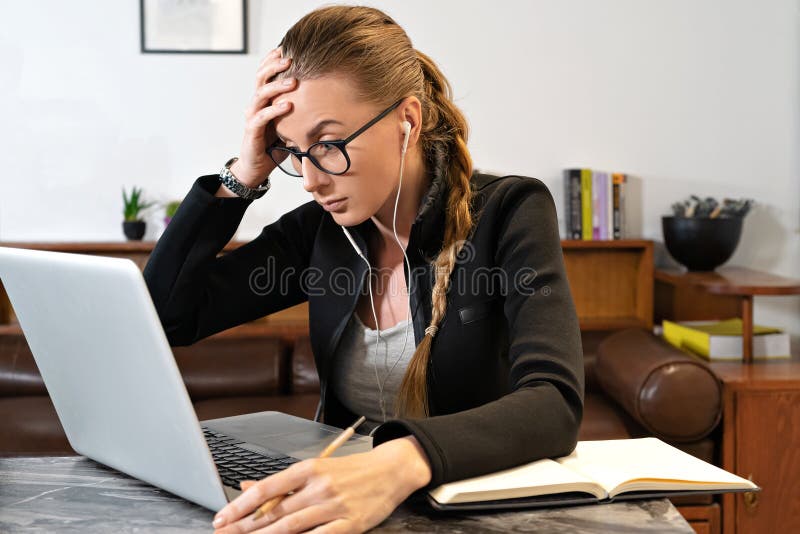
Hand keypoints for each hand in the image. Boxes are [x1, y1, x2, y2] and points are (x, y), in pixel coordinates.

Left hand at [212, 436, 431, 532]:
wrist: (391, 470)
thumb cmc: (352, 470)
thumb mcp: (317, 468)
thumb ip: (283, 483)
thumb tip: (248, 487)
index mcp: (309, 468)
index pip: (266, 488)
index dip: (240, 505)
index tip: (221, 518)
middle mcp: (319, 486)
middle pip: (274, 512)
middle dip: (244, 527)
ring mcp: (334, 506)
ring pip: (291, 528)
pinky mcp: (350, 524)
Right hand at [232, 46, 295, 186]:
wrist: (256, 166)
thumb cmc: (274, 143)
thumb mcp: (289, 123)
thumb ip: (300, 111)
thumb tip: (325, 101)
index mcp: (264, 99)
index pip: (265, 73)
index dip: (273, 60)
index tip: (287, 48)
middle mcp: (256, 104)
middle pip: (261, 78)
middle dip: (275, 67)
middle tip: (290, 59)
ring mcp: (252, 116)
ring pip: (261, 94)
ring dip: (277, 86)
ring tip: (292, 81)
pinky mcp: (252, 131)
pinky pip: (261, 117)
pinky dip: (274, 110)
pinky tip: (287, 105)